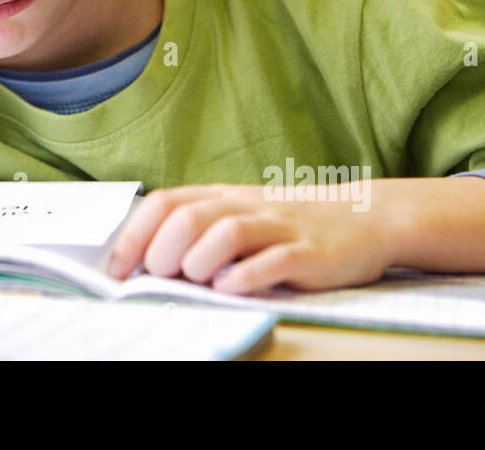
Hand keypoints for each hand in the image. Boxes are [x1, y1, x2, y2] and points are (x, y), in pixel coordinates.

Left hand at [105, 183, 394, 293]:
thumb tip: (147, 261)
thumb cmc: (292, 223)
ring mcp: (279, 227)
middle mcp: (246, 206)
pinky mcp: (309, 253)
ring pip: (226, 233)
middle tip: (165, 276)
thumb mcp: (242, 214)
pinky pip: (273, 261)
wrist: (368, 215)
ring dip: (200, 263)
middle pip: (189, 217)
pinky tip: (233, 289)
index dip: (134, 235)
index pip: (165, 203)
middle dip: (163, 252)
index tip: (116, 270)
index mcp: (224, 197)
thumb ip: (200, 229)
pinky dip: (246, 277)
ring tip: (199, 281)